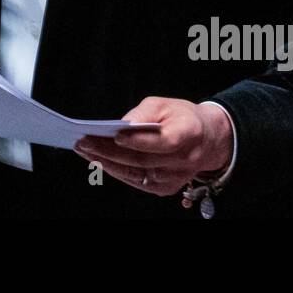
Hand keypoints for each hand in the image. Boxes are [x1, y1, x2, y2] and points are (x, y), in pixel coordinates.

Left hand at [74, 97, 232, 197]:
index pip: (163, 142)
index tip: (115, 135)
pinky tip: (100, 160)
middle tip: (85, 142)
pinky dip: (117, 171)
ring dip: (108, 163)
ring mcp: (176, 178)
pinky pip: (138, 182)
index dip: (139, 141)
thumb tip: (124, 125)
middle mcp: (185, 160)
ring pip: (137, 174)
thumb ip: (144, 113)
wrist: (208, 140)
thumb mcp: (165, 104)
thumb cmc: (182, 118)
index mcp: (189, 134)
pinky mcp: (167, 188)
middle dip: (110, 152)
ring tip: (85, 151)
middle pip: (143, 160)